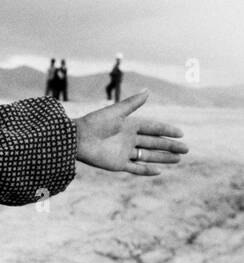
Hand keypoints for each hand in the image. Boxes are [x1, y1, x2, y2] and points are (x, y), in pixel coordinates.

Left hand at [72, 89, 187, 175]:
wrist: (76, 139)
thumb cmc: (94, 122)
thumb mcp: (115, 112)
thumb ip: (132, 103)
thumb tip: (148, 90)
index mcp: (129, 125)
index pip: (153, 128)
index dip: (166, 130)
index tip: (181, 133)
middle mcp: (128, 139)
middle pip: (154, 143)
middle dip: (170, 146)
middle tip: (186, 149)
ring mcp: (124, 152)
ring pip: (148, 156)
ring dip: (163, 158)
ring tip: (178, 159)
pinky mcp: (117, 164)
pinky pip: (135, 168)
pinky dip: (146, 170)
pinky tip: (159, 171)